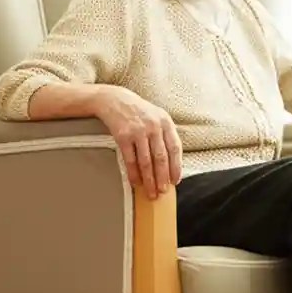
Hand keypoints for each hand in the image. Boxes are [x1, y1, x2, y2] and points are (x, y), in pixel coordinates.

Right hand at [93, 85, 182, 199]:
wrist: (115, 100)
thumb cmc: (140, 112)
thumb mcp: (158, 117)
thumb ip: (166, 136)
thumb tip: (173, 163)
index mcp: (166, 122)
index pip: (175, 149)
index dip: (176, 167)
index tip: (175, 181)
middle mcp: (153, 127)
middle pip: (161, 158)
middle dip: (162, 178)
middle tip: (162, 192)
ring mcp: (138, 131)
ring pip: (146, 161)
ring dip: (149, 180)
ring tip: (151, 192)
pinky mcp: (123, 136)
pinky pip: (130, 160)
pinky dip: (133, 173)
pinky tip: (136, 182)